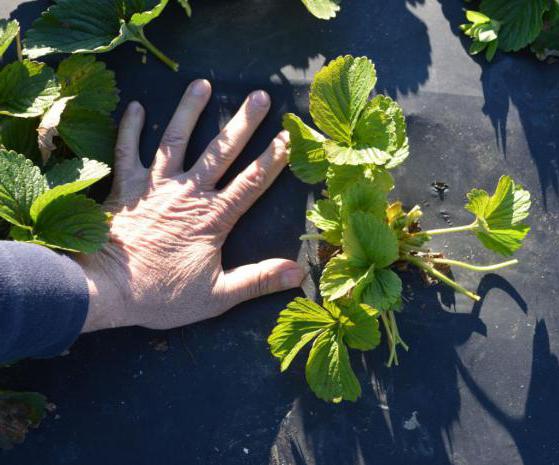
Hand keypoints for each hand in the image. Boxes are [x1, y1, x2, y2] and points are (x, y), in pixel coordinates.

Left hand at [77, 79, 303, 331]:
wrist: (102, 290)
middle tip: (260, 96)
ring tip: (202, 84)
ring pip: (175, 139)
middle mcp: (187, 193)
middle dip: (243, 123)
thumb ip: (258, 280)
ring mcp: (153, 186)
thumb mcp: (218, 297)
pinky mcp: (123, 186)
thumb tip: (299, 274)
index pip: (251, 182)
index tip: (290, 135)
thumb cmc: (160, 295)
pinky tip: (137, 106)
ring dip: (189, 111)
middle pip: (220, 152)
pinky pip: (126, 150)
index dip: (273, 159)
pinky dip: (130, 127)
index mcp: (212, 218)